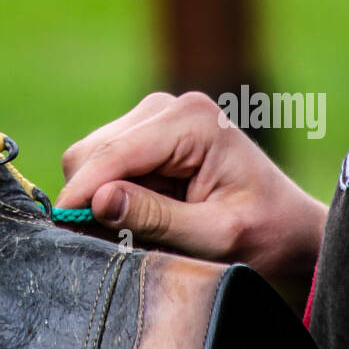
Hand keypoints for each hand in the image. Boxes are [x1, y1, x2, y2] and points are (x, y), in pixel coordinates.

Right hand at [56, 92, 326, 308]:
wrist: (289, 227)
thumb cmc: (265, 234)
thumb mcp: (216, 236)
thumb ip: (158, 218)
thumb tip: (97, 200)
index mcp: (191, 120)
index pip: (114, 153)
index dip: (82, 192)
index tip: (60, 230)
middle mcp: (168, 106)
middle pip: (93, 151)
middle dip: (90, 197)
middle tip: (112, 243)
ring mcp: (155, 115)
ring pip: (90, 156)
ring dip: (101, 197)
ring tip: (139, 230)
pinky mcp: (145, 132)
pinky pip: (103, 162)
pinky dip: (110, 193)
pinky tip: (142, 214)